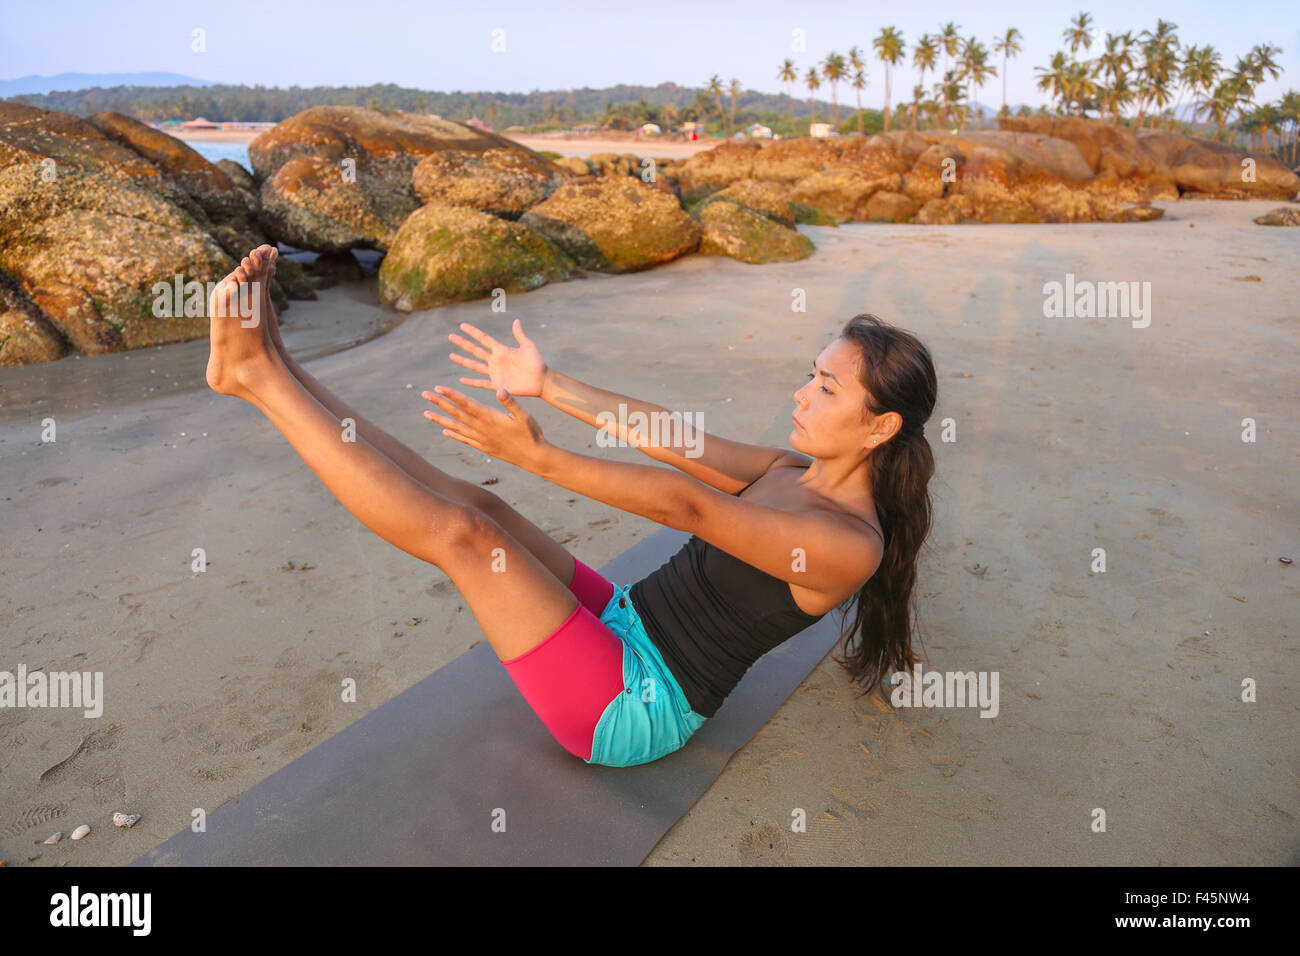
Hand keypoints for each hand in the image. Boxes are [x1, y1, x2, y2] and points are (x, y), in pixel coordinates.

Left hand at [422, 385, 550, 471]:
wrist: (534, 458)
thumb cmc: (532, 434)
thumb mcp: (524, 415)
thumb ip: (510, 403)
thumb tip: (499, 390)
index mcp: (490, 418)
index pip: (467, 404)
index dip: (452, 395)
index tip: (438, 388)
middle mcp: (482, 429)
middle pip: (457, 414)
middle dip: (440, 403)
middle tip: (424, 395)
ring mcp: (482, 440)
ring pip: (456, 427)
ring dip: (440, 419)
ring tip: (426, 413)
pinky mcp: (484, 448)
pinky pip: (465, 440)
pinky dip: (453, 434)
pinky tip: (444, 430)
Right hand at [447, 319, 547, 397]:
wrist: (541, 380)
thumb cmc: (537, 363)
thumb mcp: (528, 346)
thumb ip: (520, 335)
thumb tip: (516, 320)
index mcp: (501, 350)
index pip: (483, 339)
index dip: (473, 332)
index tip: (462, 325)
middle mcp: (495, 361)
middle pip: (475, 350)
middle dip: (463, 343)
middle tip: (450, 336)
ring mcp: (495, 373)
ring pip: (474, 365)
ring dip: (463, 360)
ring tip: (451, 355)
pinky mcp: (497, 385)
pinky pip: (481, 383)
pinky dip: (471, 382)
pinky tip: (461, 380)